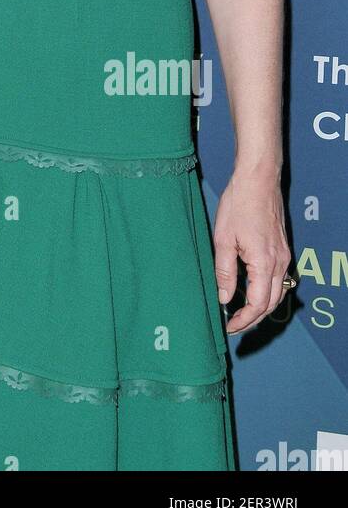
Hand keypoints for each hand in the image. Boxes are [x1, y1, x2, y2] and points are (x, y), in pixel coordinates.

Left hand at [213, 167, 290, 333]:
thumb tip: (225, 298)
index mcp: (264, 262)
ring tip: (241, 313)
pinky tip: (252, 291)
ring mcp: (284, 256)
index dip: (244, 320)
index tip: (230, 327)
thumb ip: (225, 271)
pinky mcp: (282, 249)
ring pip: (277, 292)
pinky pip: (278, 279)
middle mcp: (279, 263)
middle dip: (253, 319)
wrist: (258, 180)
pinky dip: (266, 292)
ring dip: (261, 307)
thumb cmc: (239, 204)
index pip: (258, 304)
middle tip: (234, 325)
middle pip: (271, 303)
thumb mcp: (223, 239)